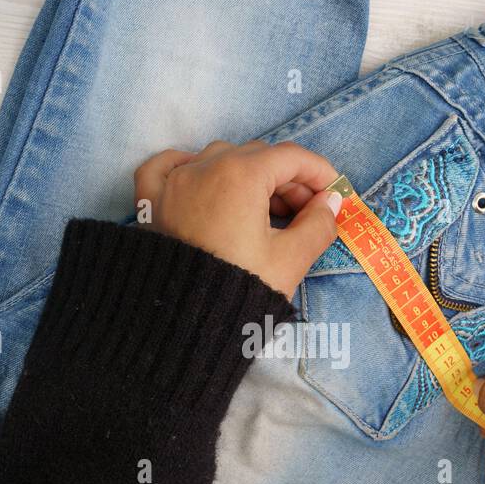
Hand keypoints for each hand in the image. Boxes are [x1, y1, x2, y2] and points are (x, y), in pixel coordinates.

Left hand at [133, 140, 342, 297]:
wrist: (182, 326)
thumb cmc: (238, 291)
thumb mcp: (290, 260)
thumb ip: (318, 225)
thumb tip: (329, 204)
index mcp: (242, 176)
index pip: (291, 157)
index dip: (319, 172)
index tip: (333, 193)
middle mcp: (204, 168)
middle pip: (257, 157)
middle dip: (288, 179)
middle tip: (307, 211)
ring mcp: (173, 183)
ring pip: (218, 158)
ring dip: (248, 174)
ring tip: (264, 209)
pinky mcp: (151, 202)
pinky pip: (166, 167)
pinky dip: (188, 165)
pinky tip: (203, 178)